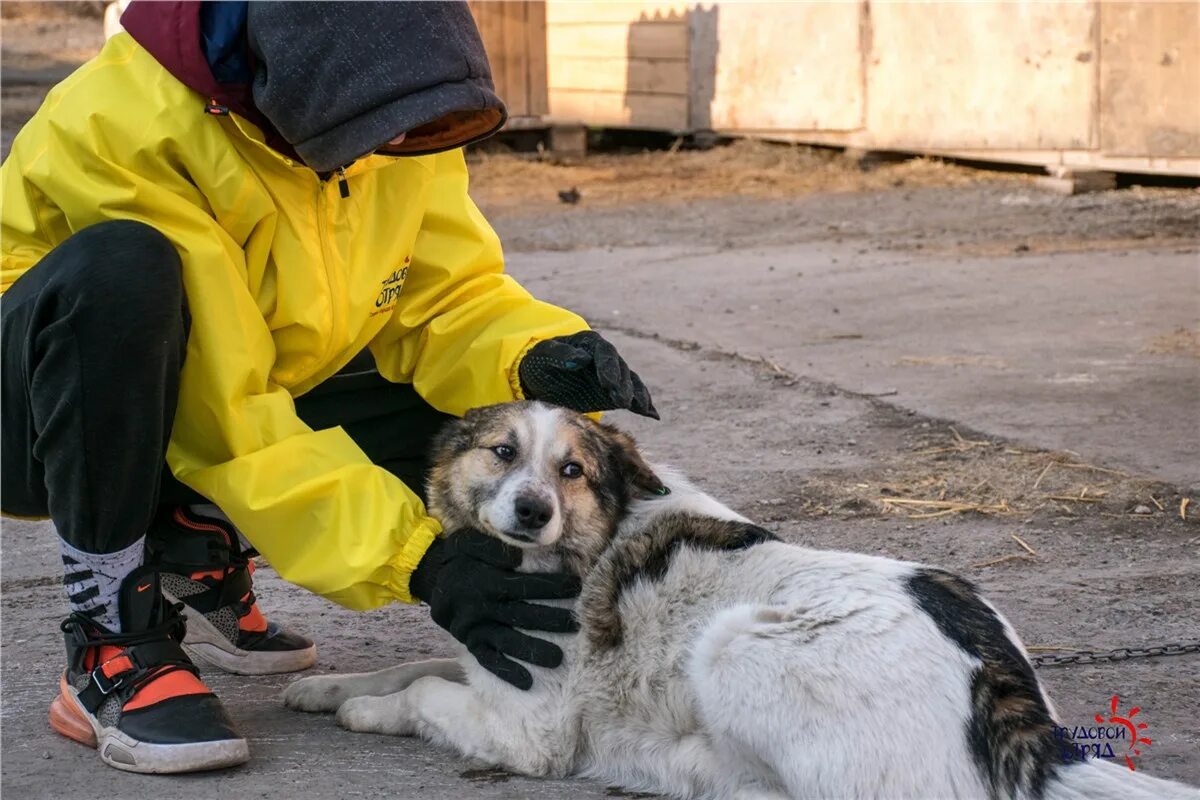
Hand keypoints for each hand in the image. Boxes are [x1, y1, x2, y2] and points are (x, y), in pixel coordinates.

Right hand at [409, 529, 579, 688]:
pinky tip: (526, 681)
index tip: (576, 586)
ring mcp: (475, 627)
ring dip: (533, 651)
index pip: (525, 585)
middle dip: (551, 620)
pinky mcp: (469, 642)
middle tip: (576, 625)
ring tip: (557, 659)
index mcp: (486, 581)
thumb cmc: (459, 556)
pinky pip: (488, 659)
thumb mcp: (469, 542)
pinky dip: (506, 671)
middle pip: (522, 616)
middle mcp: (482, 607)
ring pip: (508, 641)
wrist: (429, 578)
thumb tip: (520, 555)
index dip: (552, 586)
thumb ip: (493, 548)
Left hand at [518, 331, 657, 418]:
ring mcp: (612, 375)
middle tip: (622, 401)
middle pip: (620, 370)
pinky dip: (643, 404)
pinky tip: (653, 415)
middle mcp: (605, 358)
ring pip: (630, 383)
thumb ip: (560, 354)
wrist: (539, 377)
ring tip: (641, 408)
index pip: (604, 353)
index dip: (608, 368)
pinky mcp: (614, 391)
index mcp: (590, 343)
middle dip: (623, 386)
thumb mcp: (544, 354)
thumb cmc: (540, 362)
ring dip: (636, 395)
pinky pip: (632, 396)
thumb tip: (581, 358)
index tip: (608, 383)